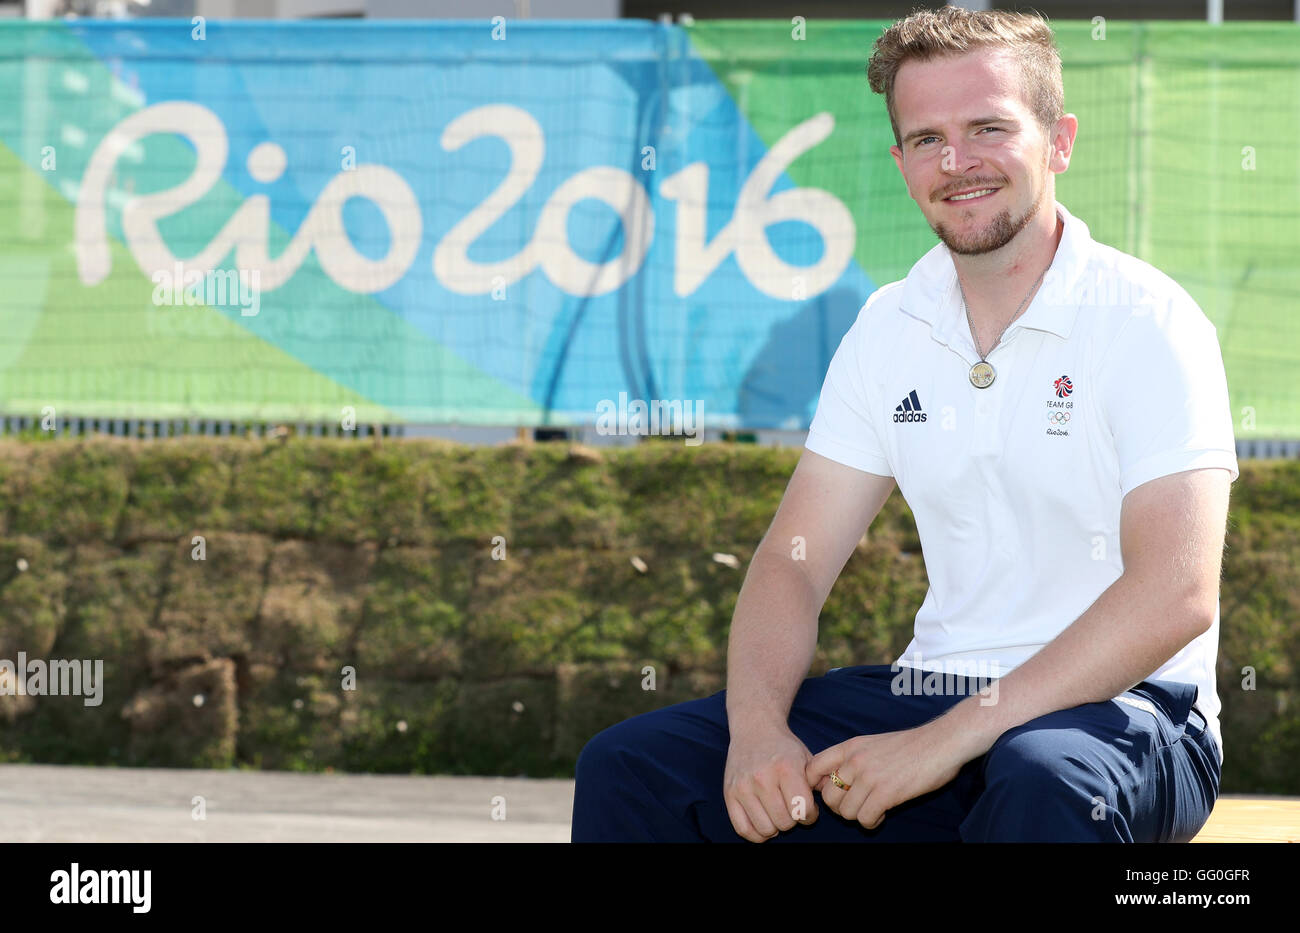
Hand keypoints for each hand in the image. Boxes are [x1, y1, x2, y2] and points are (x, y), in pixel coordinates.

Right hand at [723, 726, 819, 842]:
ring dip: (775, 827)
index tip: (809, 808)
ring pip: (765, 829)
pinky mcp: (729, 794)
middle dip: (793, 820)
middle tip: (792, 809)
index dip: (810, 815)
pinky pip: (743, 829)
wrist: (754, 730)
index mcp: (786, 768)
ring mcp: (743, 787)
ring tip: (778, 813)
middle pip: (784, 822)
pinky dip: (757, 834)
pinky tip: (764, 822)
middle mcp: (762, 778)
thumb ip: (820, 781)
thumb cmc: (784, 748)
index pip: (802, 810)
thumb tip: (832, 797)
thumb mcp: (807, 758)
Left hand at [805, 723, 969, 830]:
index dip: (815, 786)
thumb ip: (851, 759)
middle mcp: (855, 761)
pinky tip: (883, 814)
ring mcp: (869, 777)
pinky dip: (872, 822)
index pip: (813, 768)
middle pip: (828, 796)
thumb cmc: (909, 746)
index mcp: (850, 747)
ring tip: (872, 809)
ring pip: (845, 811)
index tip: (831, 793)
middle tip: (858, 806)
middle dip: (840, 807)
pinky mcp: (886, 793)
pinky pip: (864, 819)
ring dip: (858, 816)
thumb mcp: (872, 744)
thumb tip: (832, 781)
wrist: (940, 743)